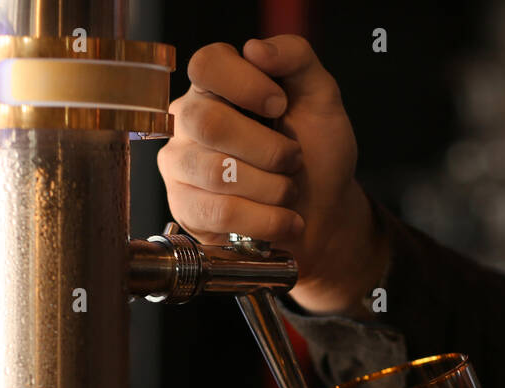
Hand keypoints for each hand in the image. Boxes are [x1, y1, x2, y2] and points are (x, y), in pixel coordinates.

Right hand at [158, 36, 387, 313]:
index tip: (280, 106)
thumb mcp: (320, 97)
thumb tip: (255, 50)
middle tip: (294, 159)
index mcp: (218, 85)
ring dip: (271, 188)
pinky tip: (285, 220)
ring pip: (215, 173)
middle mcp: (189, 120)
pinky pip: (218, 214)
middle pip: (208, 123)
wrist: (323, 211)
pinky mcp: (185, 208)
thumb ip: (296, 58)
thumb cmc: (316, 151)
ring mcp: (181, 165)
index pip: (206, 65)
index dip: (245, 84)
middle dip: (267, 148)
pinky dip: (264, 220)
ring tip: (289, 191)